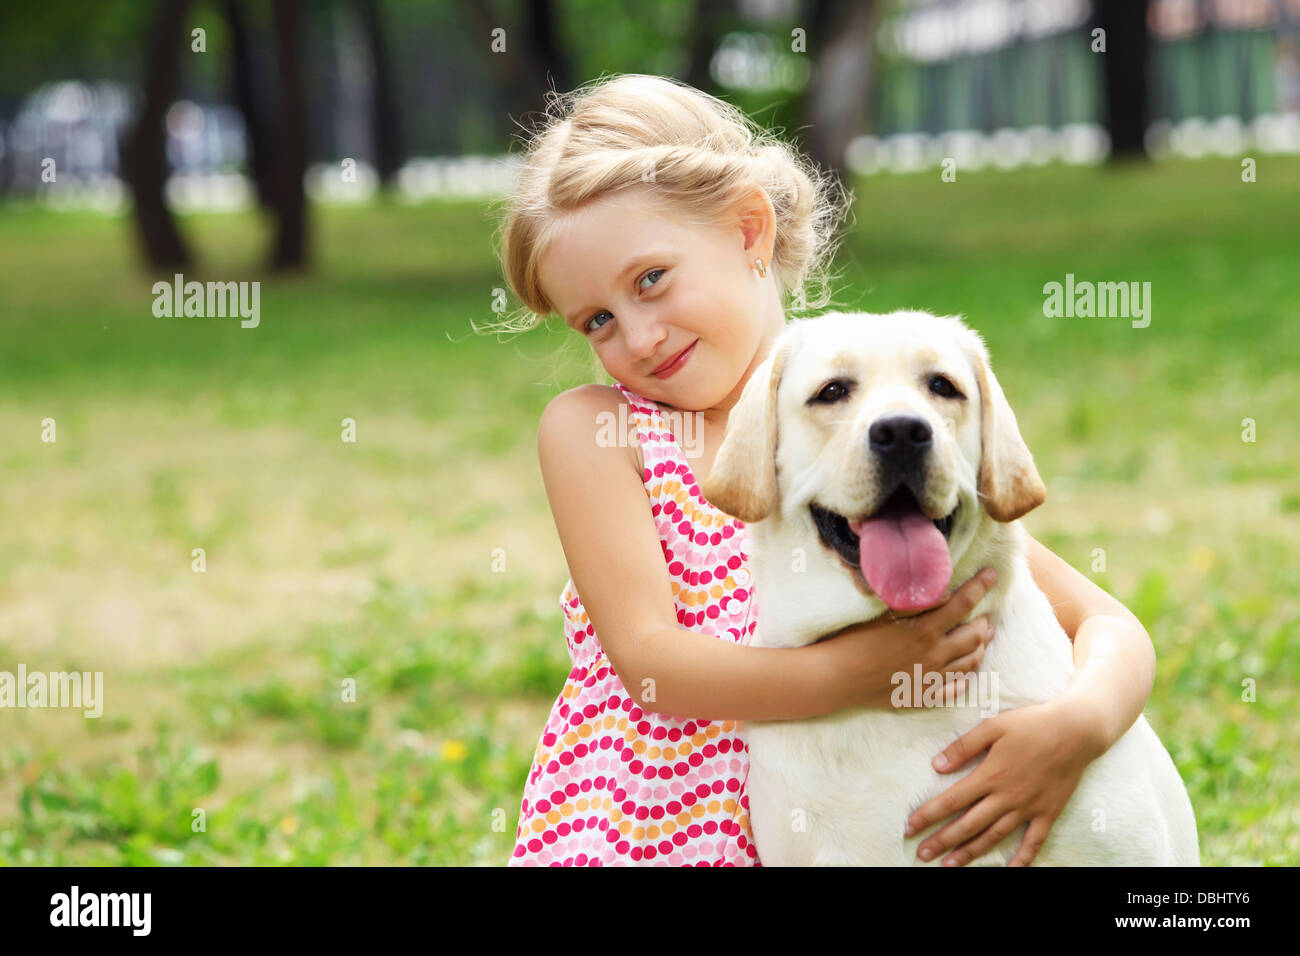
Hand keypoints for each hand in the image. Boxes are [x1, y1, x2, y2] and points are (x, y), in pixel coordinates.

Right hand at [818, 568, 998, 710]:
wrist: (836, 679)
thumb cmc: (853, 641)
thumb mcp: (882, 614)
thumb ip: (916, 603)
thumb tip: (946, 593)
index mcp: (923, 631)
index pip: (963, 604)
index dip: (980, 587)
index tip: (992, 575)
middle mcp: (933, 656)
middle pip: (975, 637)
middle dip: (983, 622)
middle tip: (984, 614)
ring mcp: (931, 680)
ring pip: (971, 663)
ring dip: (980, 647)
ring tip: (982, 638)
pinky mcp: (923, 697)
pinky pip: (956, 688)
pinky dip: (966, 676)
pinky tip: (965, 670)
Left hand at [904, 697, 1102, 865]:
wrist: (1076, 730)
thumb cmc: (1031, 724)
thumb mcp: (993, 726)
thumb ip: (963, 747)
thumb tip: (936, 766)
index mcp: (990, 775)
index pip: (952, 801)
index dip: (928, 815)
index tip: (910, 827)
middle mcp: (1007, 796)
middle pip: (968, 825)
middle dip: (942, 841)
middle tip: (922, 854)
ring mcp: (1028, 807)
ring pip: (994, 837)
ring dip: (970, 853)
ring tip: (949, 865)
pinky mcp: (1048, 812)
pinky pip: (1034, 842)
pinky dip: (1021, 859)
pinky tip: (1008, 871)